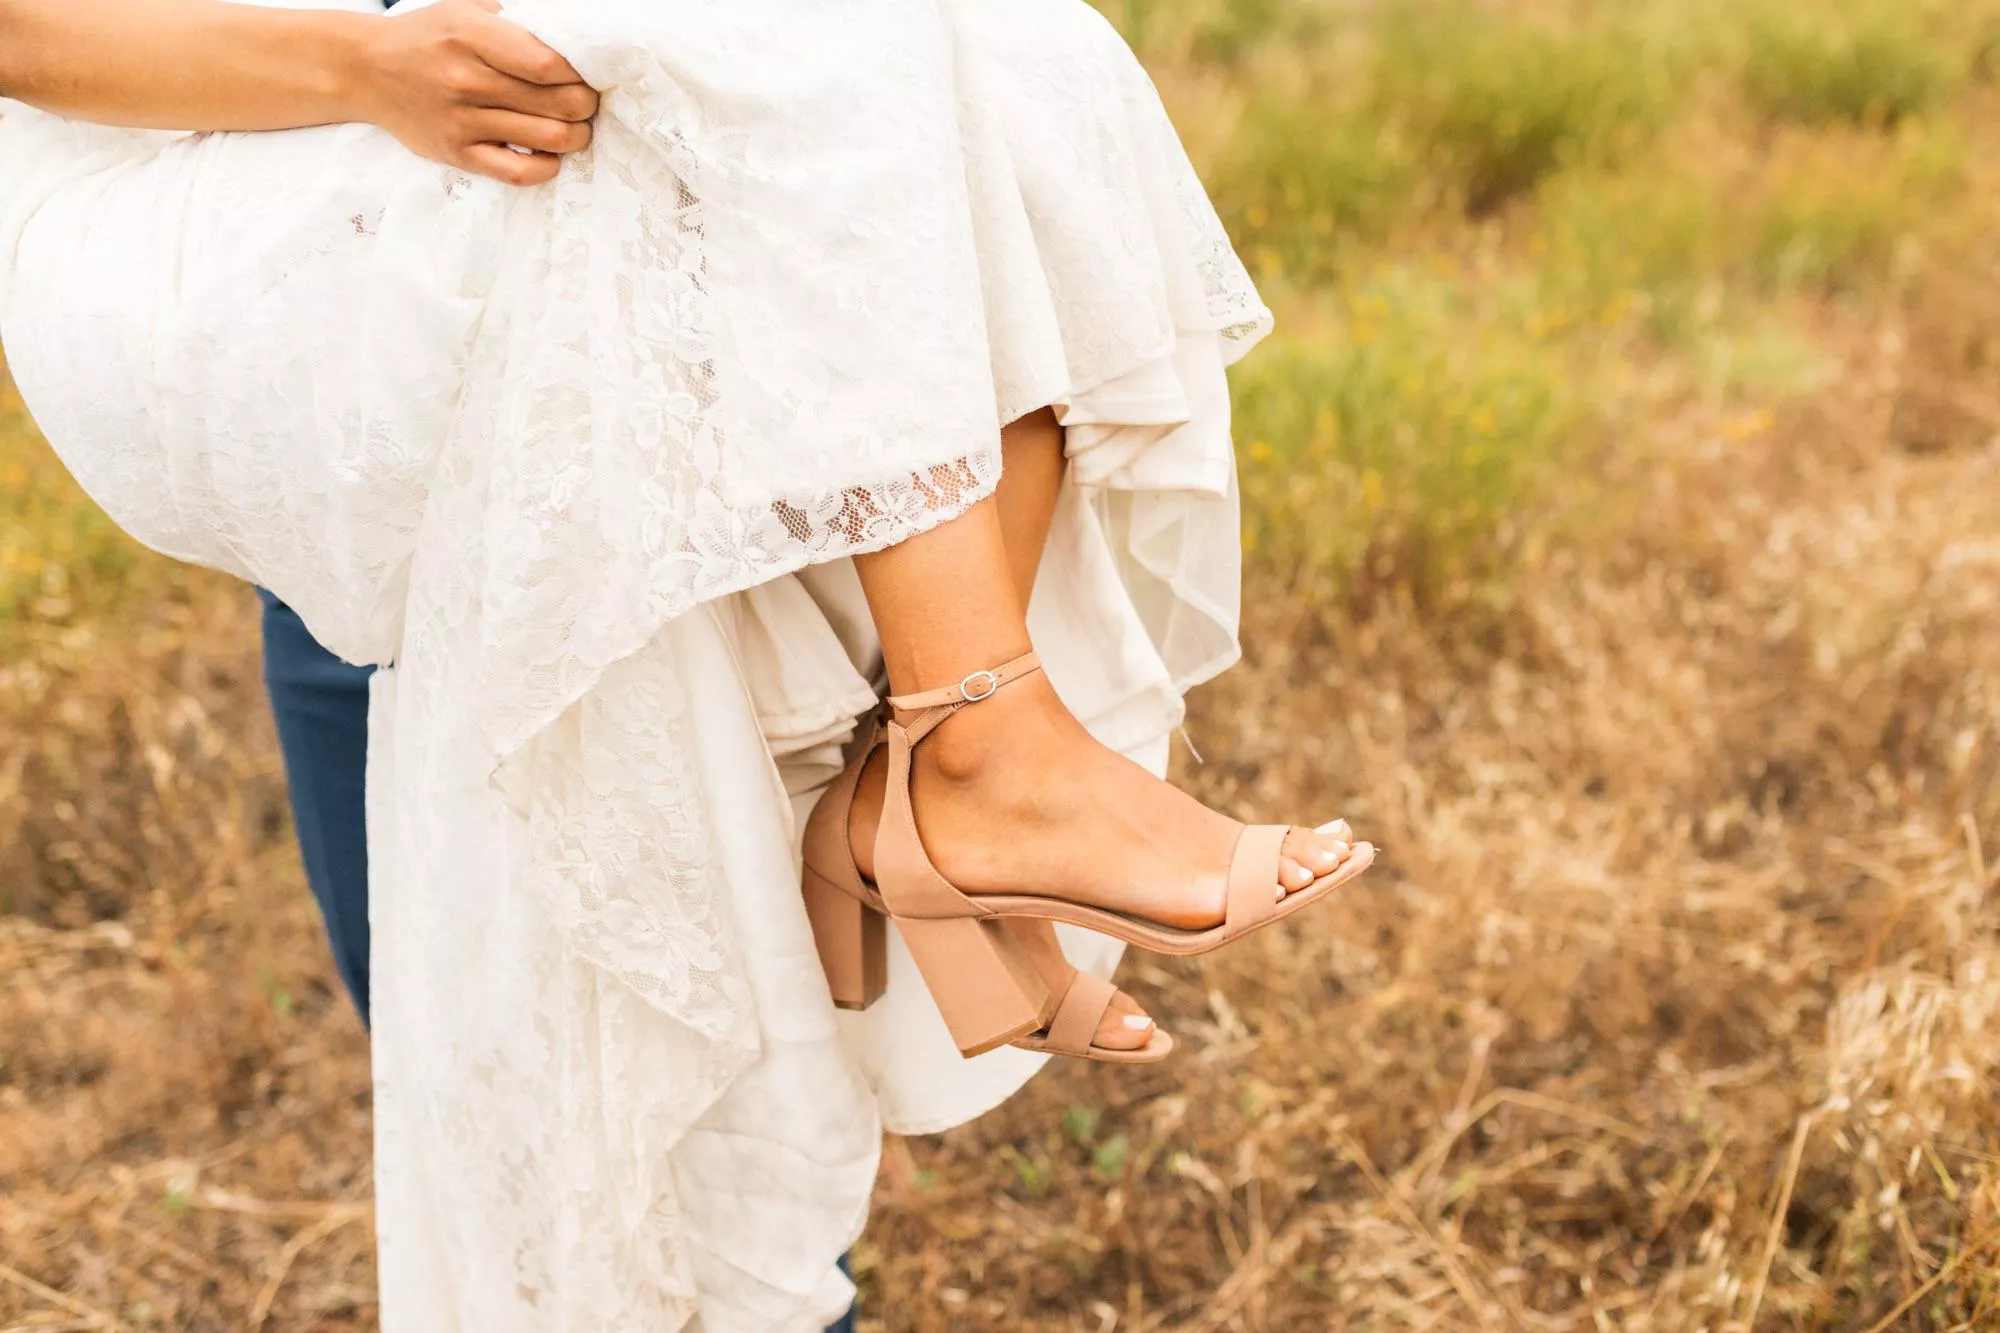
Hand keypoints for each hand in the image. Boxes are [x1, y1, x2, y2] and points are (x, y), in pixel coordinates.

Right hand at [349, 0, 598, 185]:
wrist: (367, 70)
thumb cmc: (428, 38)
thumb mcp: (466, 10)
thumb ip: (516, 21)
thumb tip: (573, 36)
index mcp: (472, 35)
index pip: (550, 64)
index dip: (581, 73)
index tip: (586, 73)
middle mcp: (467, 79)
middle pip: (560, 103)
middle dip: (586, 105)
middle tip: (585, 102)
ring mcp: (461, 120)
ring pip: (549, 138)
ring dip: (576, 136)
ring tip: (574, 127)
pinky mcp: (457, 154)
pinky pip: (519, 173)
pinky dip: (547, 167)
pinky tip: (548, 154)